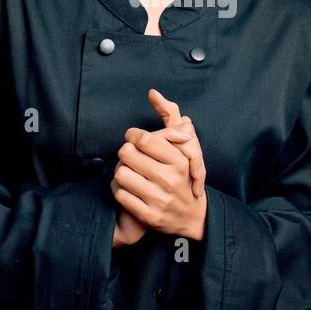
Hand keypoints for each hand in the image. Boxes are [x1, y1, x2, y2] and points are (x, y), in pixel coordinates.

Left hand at [110, 90, 207, 241]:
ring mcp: (159, 199)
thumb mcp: (184, 145)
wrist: (193, 217)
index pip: (144, 139)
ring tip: (127, 171)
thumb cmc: (184, 175)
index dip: (133, 136)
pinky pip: (119, 194)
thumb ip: (170, 116)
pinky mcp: (148, 216)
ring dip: (119, 171)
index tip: (133, 139)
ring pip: (120, 174)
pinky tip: (126, 187)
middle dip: (125, 153)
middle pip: (127, 154)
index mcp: (179, 160)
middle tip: (129, 156)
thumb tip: (153, 92)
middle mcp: (170, 179)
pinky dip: (118, 189)